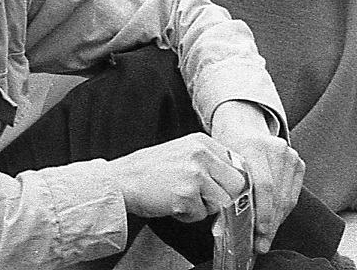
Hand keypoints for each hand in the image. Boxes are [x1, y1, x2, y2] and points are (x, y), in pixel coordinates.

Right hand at [102, 133, 245, 223]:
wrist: (119, 182)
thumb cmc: (148, 171)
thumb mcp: (181, 153)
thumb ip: (208, 161)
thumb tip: (237, 180)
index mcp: (201, 141)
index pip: (238, 164)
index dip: (231, 182)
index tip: (221, 189)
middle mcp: (200, 154)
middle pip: (237, 184)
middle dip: (223, 196)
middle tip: (202, 198)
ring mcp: (194, 174)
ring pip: (222, 202)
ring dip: (204, 207)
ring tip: (181, 198)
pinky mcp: (186, 194)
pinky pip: (202, 215)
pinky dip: (188, 215)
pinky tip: (171, 204)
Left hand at [210, 100, 304, 253]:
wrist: (241, 126)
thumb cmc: (226, 146)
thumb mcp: (221, 161)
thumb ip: (227, 185)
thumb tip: (228, 220)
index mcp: (254, 145)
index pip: (264, 186)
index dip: (263, 211)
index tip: (259, 231)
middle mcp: (276, 148)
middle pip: (277, 195)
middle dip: (269, 223)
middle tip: (261, 243)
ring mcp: (289, 154)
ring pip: (287, 197)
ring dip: (276, 221)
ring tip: (265, 237)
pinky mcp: (297, 162)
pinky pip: (292, 194)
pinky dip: (282, 210)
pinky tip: (272, 222)